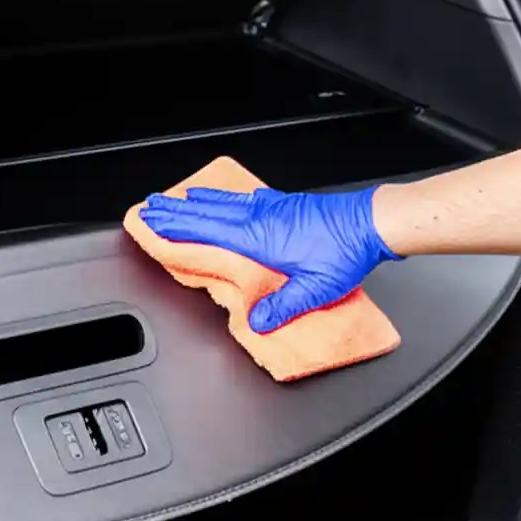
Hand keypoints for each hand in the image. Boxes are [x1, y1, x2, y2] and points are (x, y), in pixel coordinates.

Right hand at [139, 186, 401, 332]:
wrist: (369, 223)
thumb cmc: (343, 253)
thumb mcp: (314, 289)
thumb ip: (283, 306)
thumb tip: (258, 322)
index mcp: (258, 238)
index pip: (205, 230)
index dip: (175, 225)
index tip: (152, 220)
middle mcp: (259, 218)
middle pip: (207, 212)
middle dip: (176, 210)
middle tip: (151, 205)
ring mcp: (271, 207)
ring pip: (223, 202)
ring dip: (197, 201)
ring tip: (178, 198)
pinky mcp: (284, 204)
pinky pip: (243, 198)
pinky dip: (224, 198)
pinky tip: (224, 198)